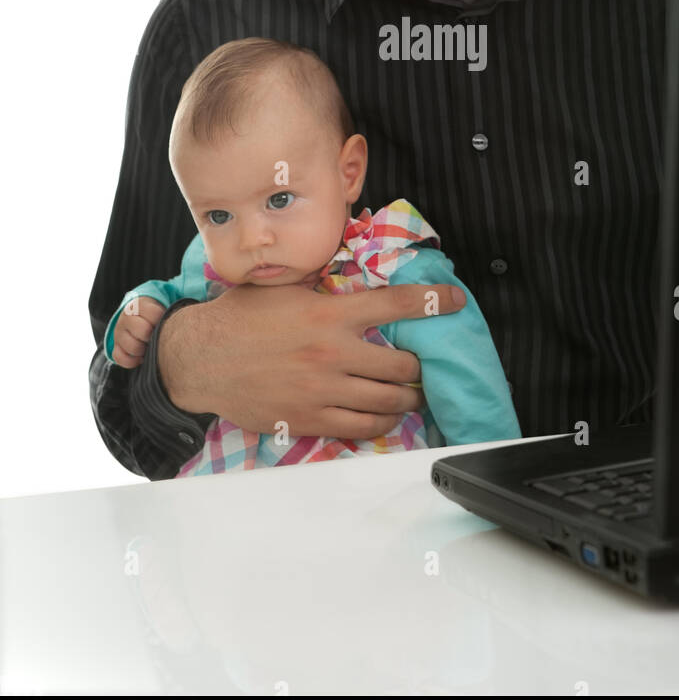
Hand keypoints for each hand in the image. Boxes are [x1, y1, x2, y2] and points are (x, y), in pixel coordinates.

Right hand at [111, 295, 166, 367]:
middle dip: (153, 336)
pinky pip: (120, 357)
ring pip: (132, 346)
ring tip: (150, 347)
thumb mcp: (161, 308)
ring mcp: (119, 333)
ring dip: (144, 350)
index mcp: (139, 305)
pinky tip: (141, 357)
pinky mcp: (115, 347)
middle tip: (157, 337)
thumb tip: (188, 316)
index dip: (162, 320)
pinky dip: (132, 361)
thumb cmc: (155, 315)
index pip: (154, 314)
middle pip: (143, 331)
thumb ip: (171, 312)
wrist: (137, 317)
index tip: (166, 323)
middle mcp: (126, 318)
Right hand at [157, 280, 465, 439]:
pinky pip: (365, 427)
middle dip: (418, 364)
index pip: (397, 304)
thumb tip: (356, 272)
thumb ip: (324, 282)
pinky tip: (385, 415)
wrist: (202, 359)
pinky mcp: (312, 419)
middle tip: (418, 362)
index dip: (435, 301)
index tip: (455, 301)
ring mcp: (325, 390)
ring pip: (391, 400)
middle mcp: (333, 353)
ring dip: (408, 396)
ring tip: (409, 391)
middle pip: (403, 364)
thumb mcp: (285, 287)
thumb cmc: (241, 318)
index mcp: (329, 313)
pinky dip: (384, 422)